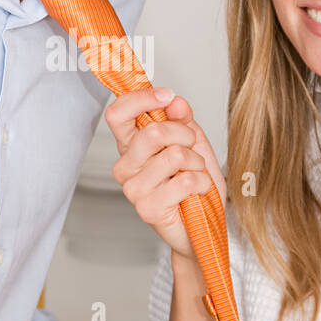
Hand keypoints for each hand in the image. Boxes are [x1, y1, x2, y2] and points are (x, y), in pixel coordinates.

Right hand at [104, 87, 226, 257]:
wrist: (203, 224)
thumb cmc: (193, 184)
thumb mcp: (192, 142)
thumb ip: (182, 119)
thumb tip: (175, 102)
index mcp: (130, 145)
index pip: (117, 114)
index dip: (141, 98)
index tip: (166, 96)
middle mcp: (126, 166)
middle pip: (152, 132)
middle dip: (185, 135)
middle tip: (192, 148)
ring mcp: (133, 189)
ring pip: (174, 155)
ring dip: (197, 163)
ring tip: (195, 173)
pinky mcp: (147, 208)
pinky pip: (185, 180)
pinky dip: (202, 182)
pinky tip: (198, 190)